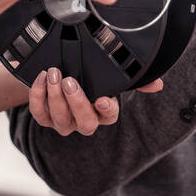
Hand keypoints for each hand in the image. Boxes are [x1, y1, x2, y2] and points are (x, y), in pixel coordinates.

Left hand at [27, 67, 162, 135]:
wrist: (54, 73)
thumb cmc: (85, 75)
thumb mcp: (106, 75)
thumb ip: (132, 80)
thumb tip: (157, 84)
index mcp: (102, 111)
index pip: (109, 116)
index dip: (106, 109)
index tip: (102, 98)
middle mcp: (84, 120)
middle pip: (85, 123)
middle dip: (77, 102)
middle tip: (70, 80)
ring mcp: (63, 122)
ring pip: (60, 118)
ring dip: (55, 95)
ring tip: (53, 73)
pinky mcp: (44, 118)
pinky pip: (40, 113)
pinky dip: (38, 95)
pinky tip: (41, 78)